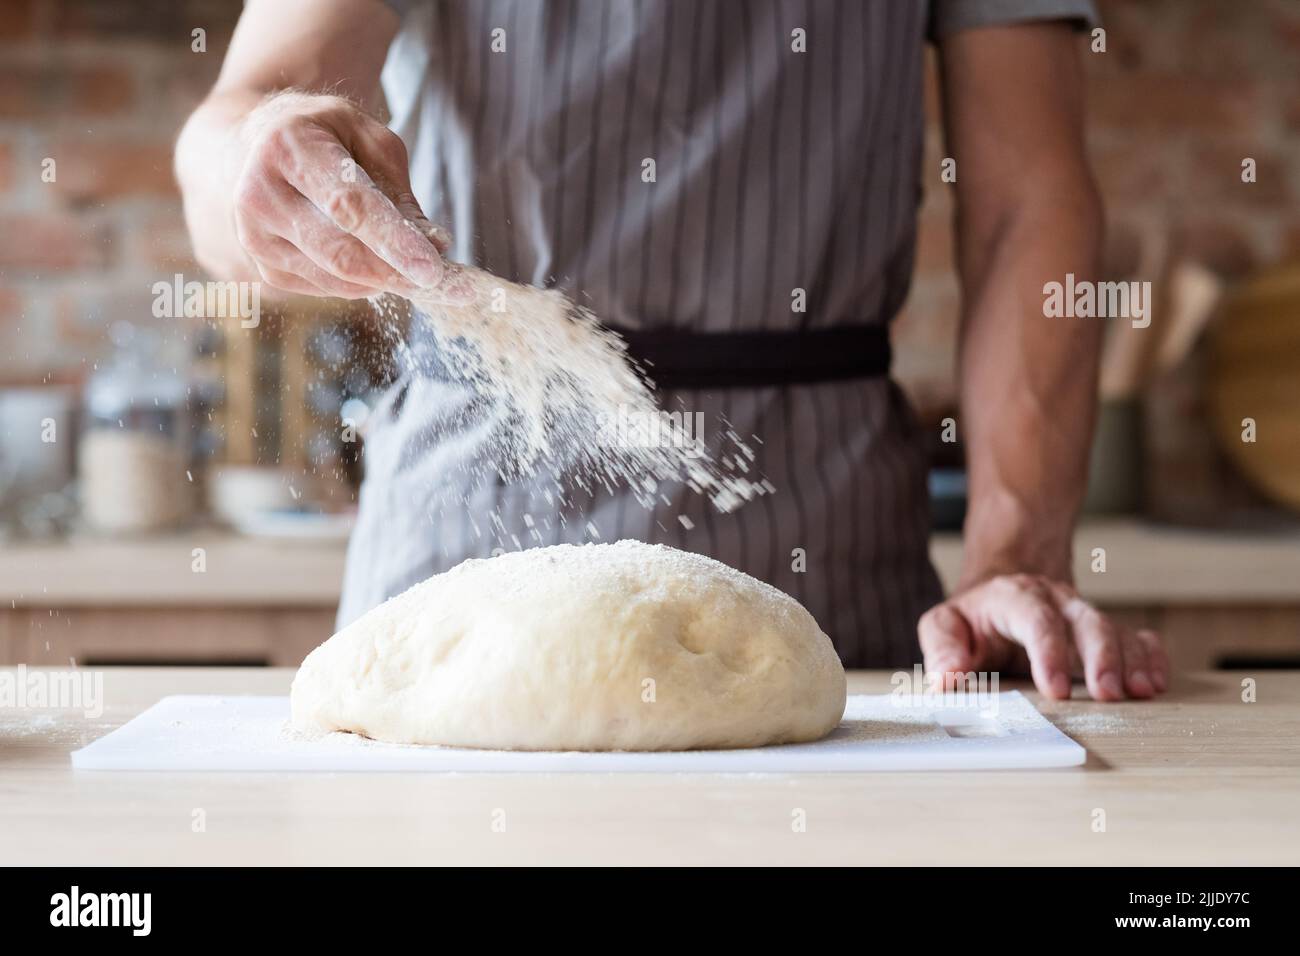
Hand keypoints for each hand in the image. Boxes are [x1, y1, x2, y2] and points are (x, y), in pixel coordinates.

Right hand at [230, 91, 468, 300]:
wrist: (254, 146)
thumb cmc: (325, 137)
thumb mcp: (368, 139)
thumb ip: (399, 190)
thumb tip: (435, 244)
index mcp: (289, 146)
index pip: (347, 204)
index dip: (392, 240)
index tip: (432, 268)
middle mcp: (260, 192)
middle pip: (339, 252)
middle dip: (397, 273)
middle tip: (446, 284)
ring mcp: (254, 235)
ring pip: (335, 278)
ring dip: (385, 281)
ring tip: (417, 269)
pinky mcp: (262, 266)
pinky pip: (326, 289)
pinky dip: (362, 283)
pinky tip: (376, 263)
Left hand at [919, 573, 1168, 700]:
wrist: (1002, 594)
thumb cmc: (973, 619)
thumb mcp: (943, 625)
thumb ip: (942, 649)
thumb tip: (946, 678)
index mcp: (1014, 597)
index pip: (1035, 619)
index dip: (1048, 652)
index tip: (1055, 691)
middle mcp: (1056, 602)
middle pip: (1086, 621)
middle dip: (1101, 657)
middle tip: (1108, 694)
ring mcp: (1083, 615)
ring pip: (1115, 630)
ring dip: (1131, 660)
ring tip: (1142, 691)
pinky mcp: (1102, 632)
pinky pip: (1136, 637)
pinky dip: (1150, 657)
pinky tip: (1155, 681)